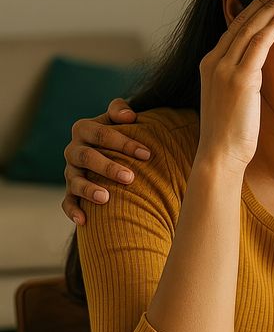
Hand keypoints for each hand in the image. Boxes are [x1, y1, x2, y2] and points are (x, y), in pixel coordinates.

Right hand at [62, 98, 147, 224]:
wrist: (107, 151)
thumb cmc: (117, 134)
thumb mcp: (118, 119)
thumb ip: (120, 111)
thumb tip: (129, 116)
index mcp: (84, 130)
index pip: (101, 134)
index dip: (123, 143)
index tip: (147, 154)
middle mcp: (74, 150)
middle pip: (86, 157)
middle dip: (108, 167)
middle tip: (129, 178)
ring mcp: (71, 172)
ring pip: (75, 181)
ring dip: (89, 190)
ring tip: (106, 198)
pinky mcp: (71, 190)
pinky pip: (67, 201)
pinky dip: (73, 211)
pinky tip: (84, 221)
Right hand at [195, 0, 273, 172]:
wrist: (220, 154)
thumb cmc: (231, 133)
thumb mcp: (235, 98)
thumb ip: (244, 79)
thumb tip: (259, 71)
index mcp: (211, 64)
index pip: (234, 29)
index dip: (252, 8)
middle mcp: (214, 61)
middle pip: (241, 21)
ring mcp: (224, 68)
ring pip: (249, 28)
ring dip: (270, 6)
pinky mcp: (239, 79)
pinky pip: (258, 45)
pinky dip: (271, 26)